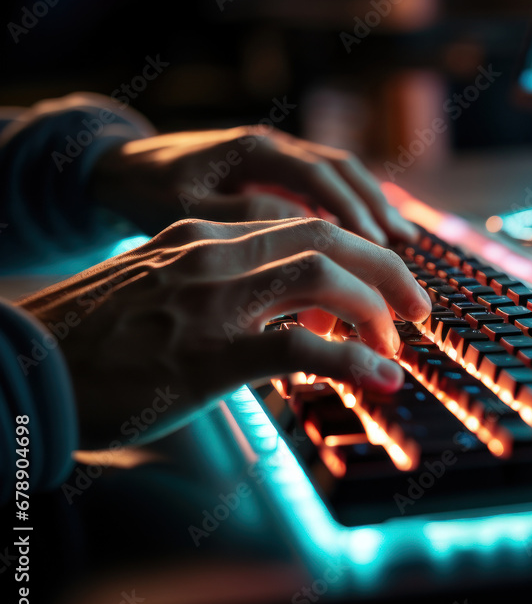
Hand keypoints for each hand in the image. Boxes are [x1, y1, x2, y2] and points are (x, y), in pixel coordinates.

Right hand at [17, 218, 431, 448]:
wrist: (28, 371)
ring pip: (322, 278)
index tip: (388, 279)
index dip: (359, 250)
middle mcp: (213, 254)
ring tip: (398, 346)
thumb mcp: (162, 292)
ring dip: (376, 311)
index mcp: (204, 237)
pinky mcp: (209, 355)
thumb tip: (287, 321)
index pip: (302, 224)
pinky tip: (380, 379)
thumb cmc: (96, 343)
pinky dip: (354, 362)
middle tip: (420, 307)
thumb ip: (222, 291)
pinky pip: (301, 348)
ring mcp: (212, 301)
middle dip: (387, 269)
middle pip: (326, 238)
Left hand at [89, 127, 417, 245]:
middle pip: (344, 174)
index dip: (353, 218)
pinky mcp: (278, 172)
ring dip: (374, 209)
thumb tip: (305, 241)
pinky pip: (328, 186)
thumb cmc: (150, 195)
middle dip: (378, 214)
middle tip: (406, 255)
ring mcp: (279, 155)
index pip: (320, 181)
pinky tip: (369, 239)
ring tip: (404, 246)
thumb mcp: (186, 212)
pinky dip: (354, 210)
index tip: (379, 254)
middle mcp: (274, 146)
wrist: (124, 169)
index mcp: (253, 151)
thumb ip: (244, 221)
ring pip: (342, 176)